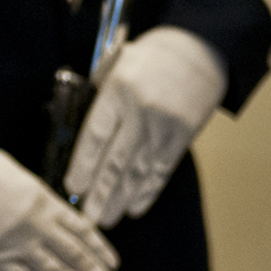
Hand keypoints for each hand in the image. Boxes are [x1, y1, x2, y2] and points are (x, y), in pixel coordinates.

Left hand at [65, 26, 226, 227]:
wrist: (197, 50)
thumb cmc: (147, 57)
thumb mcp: (114, 65)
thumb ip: (97, 97)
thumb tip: (77, 131)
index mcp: (118, 92)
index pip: (95, 136)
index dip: (83, 165)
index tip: (72, 188)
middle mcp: (141, 113)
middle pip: (117, 161)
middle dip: (100, 193)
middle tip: (86, 219)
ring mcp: (165, 128)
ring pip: (139, 171)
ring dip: (121, 199)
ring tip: (106, 219)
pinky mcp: (183, 137)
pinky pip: (162, 170)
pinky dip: (147, 191)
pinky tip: (134, 207)